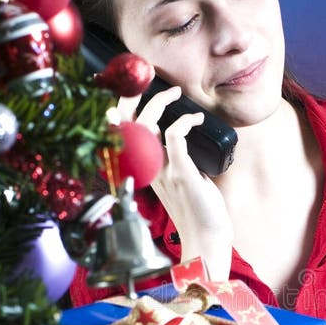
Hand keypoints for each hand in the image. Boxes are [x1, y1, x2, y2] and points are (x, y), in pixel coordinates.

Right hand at [117, 87, 233, 279]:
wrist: (206, 238)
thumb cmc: (197, 212)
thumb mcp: (179, 182)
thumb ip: (175, 162)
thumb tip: (183, 140)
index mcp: (143, 171)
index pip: (121, 134)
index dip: (120, 109)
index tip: (134, 91)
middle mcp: (146, 169)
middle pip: (125, 123)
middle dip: (132, 96)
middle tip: (158, 86)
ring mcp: (162, 171)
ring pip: (147, 124)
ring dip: (161, 102)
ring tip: (177, 95)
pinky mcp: (180, 172)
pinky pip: (174, 135)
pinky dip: (185, 121)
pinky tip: (196, 120)